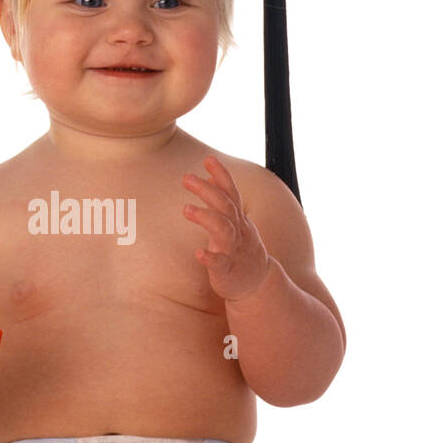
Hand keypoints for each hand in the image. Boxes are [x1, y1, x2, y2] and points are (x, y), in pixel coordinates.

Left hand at [182, 155, 270, 300]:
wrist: (257, 284)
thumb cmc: (240, 249)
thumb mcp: (234, 222)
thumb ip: (223, 199)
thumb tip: (210, 175)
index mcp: (237, 219)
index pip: (231, 192)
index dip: (222, 175)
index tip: (208, 158)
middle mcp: (237, 231)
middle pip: (225, 206)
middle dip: (207, 190)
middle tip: (186, 178)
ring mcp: (233, 250)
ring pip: (223, 231)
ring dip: (205, 217)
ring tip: (186, 209)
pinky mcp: (227, 271)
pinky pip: (220, 263)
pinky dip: (210, 258)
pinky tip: (198, 253)